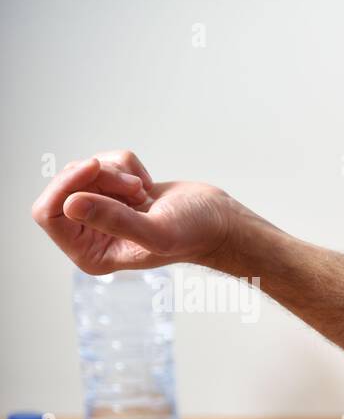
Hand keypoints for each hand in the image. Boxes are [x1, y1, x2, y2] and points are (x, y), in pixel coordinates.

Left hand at [31, 150, 238, 273]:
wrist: (218, 221)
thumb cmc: (194, 233)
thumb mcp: (157, 231)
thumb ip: (115, 221)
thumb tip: (71, 205)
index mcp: (90, 255)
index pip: (49, 213)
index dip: (66, 186)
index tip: (95, 168)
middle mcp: (89, 236)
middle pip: (65, 187)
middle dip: (100, 178)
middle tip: (134, 188)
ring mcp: (99, 214)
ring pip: (83, 172)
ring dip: (115, 170)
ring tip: (143, 190)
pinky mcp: (111, 194)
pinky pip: (101, 164)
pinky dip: (125, 165)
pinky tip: (146, 187)